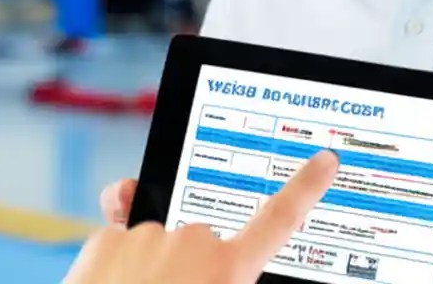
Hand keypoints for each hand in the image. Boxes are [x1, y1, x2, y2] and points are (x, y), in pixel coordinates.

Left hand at [65, 150, 338, 282]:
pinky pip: (123, 245)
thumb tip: (234, 269)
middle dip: (194, 269)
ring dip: (155, 270)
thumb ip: (234, 275)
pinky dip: (119, 267)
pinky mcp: (108, 237)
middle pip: (206, 244)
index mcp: (229, 270)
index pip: (281, 220)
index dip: (306, 187)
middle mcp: (195, 242)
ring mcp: (149, 236)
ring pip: (162, 246)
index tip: (325, 160)